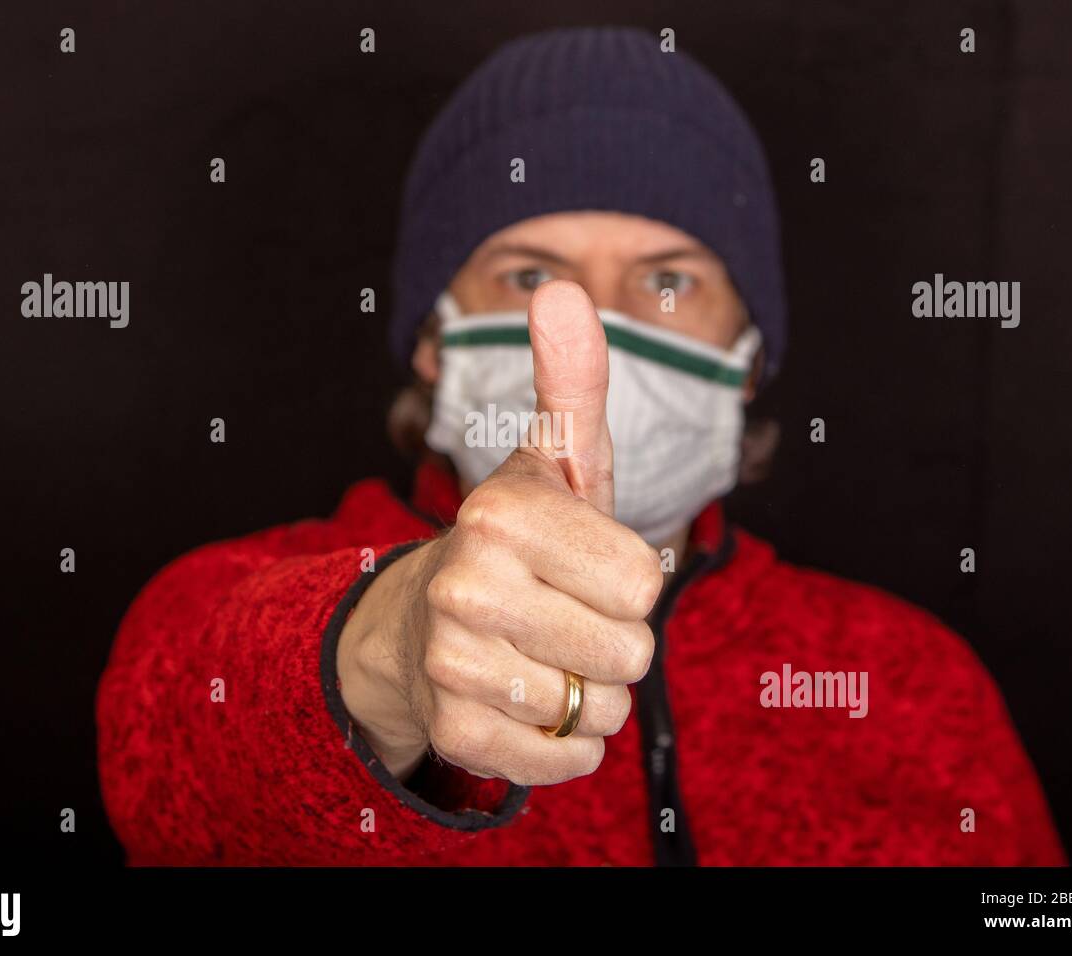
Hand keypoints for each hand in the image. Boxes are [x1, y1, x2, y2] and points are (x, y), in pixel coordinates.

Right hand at [338, 280, 662, 785]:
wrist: (428, 620)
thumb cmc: (521, 539)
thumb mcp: (555, 460)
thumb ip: (572, 381)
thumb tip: (563, 289)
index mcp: (500, 513)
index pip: (644, 582)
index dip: (627, 577)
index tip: (579, 561)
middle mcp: (464, 586)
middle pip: (631, 651)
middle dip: (615, 639)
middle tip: (562, 612)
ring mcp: (453, 665)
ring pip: (601, 708)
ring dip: (591, 689)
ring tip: (542, 652)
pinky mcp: (455, 733)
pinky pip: (569, 759)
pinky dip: (567, 739)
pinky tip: (527, 698)